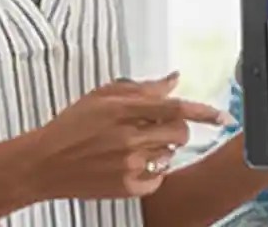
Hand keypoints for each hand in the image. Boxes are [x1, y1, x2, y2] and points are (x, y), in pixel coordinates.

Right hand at [25, 72, 232, 200]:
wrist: (44, 164)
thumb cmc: (71, 127)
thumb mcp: (102, 96)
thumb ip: (141, 88)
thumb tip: (173, 80)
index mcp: (122, 110)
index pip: (175, 107)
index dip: (203, 111)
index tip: (223, 116)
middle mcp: (128, 137)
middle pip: (179, 132)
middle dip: (176, 128)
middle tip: (160, 127)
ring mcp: (128, 164)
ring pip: (170, 155)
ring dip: (162, 149)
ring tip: (137, 146)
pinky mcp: (127, 187)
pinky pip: (158, 179)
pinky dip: (151, 172)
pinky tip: (132, 164)